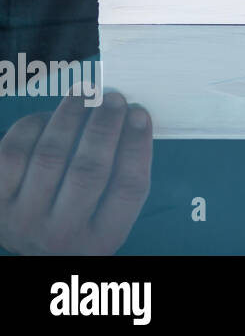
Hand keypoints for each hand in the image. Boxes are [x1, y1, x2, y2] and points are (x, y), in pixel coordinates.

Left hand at [0, 91, 152, 254]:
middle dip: (103, 128)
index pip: (128, 189)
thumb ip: (121, 176)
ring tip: (85, 95)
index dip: (136, 146)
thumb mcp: (107, 214)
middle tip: (114, 99)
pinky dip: (34, 126)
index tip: (140, 114)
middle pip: (88, 172)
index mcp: (102, 240)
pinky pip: (13, 154)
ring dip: (70, 118)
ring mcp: (24, 220)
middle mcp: (62, 235)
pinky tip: (50, 116)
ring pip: (49, 157)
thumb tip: (129, 117)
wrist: (29, 241)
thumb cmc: (79, 215)